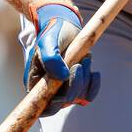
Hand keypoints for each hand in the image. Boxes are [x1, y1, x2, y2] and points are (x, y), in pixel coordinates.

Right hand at [25, 2, 100, 116]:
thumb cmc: (52, 32)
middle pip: (64, 102)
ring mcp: (64, 88)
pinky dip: (94, 85)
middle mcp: (49, 89)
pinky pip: (88, 95)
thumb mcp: (48, 41)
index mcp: (36, 83)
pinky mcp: (77, 84)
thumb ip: (51, 58)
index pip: (42, 106)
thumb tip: (62, 77)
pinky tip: (94, 72)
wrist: (64, 25)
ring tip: (85, 59)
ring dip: (85, 80)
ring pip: (78, 97)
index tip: (64, 80)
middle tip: (79, 63)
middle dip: (75, 84)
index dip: (54, 103)